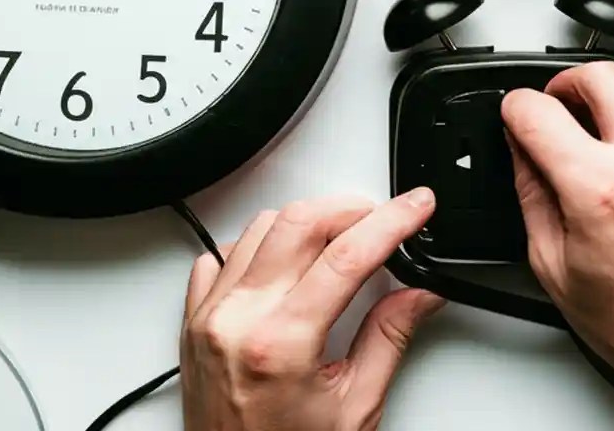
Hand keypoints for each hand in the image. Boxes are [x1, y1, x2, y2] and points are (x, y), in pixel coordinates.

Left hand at [181, 192, 445, 430]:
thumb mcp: (355, 406)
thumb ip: (389, 337)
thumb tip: (420, 293)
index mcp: (279, 345)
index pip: (345, 256)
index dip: (390, 222)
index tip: (416, 206)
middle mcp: (235, 322)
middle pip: (298, 223)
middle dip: (350, 210)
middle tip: (384, 220)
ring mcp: (209, 318)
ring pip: (259, 227)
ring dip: (306, 222)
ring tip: (340, 241)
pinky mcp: (193, 321)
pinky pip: (221, 255)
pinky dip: (257, 246)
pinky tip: (285, 262)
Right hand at [501, 63, 613, 429]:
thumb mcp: (550, 260)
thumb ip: (530, 189)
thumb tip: (520, 145)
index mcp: (602, 192)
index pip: (540, 111)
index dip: (514, 108)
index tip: (513, 116)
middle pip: (600, 75)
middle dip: (564, 84)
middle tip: (551, 108)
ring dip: (606, 100)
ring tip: (589, 133)